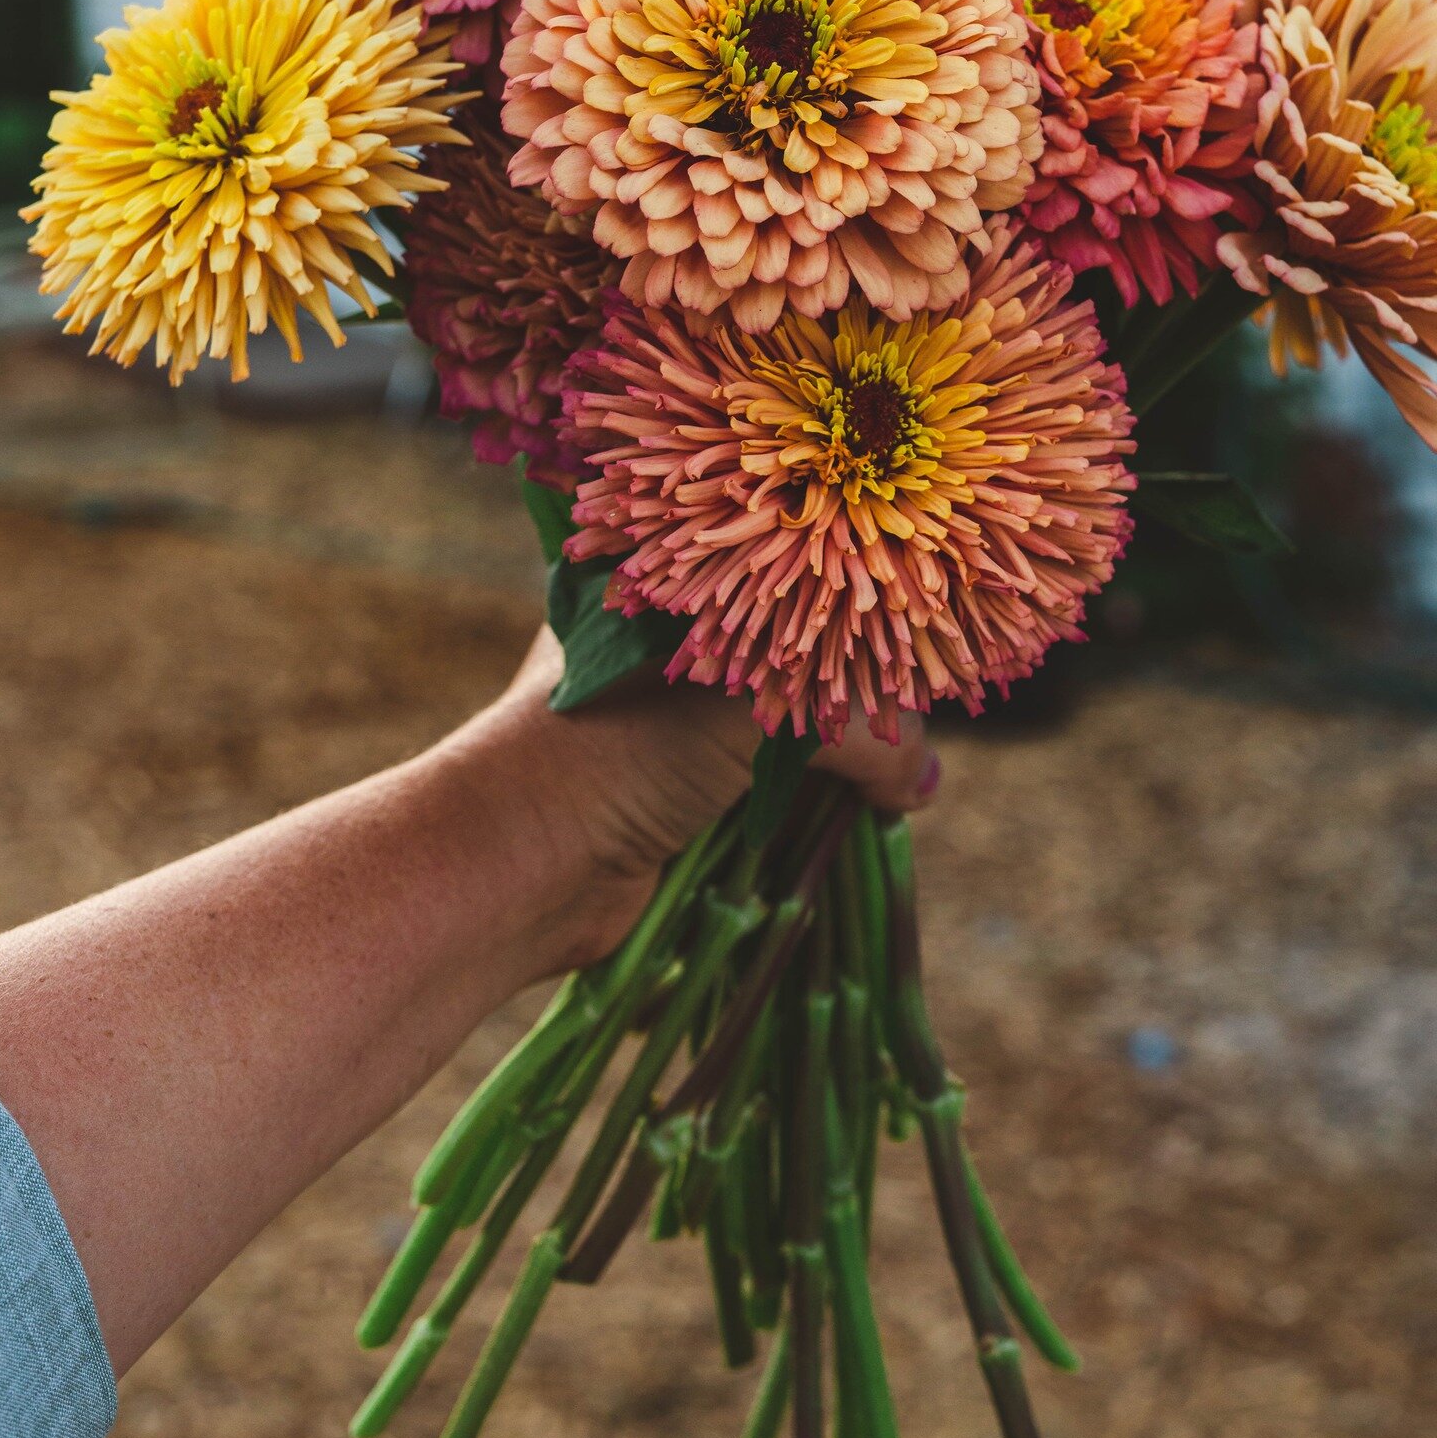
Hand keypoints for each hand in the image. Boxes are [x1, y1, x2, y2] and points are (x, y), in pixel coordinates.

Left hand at [478, 626, 939, 970]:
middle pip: (795, 652)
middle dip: (855, 687)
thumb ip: (845, 728)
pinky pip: (773, 790)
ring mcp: (672, 724)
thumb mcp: (741, 711)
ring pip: (789, 728)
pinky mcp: (681, 797)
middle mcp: (669, 645)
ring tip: (899, 782)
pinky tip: (864, 814)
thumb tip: (920, 780)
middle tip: (916, 716)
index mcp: (662, 585)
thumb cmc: (610, 749)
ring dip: (843, 758)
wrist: (515, 866)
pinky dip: (818, 802)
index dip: (851, 596)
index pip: (783, 570)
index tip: (921, 626)